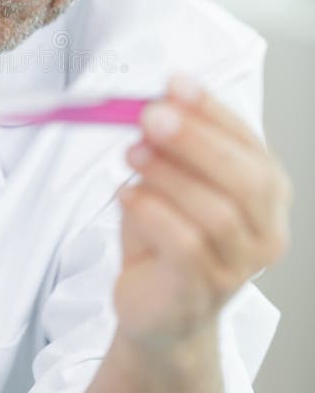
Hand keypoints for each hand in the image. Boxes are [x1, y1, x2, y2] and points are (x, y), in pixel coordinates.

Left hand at [115, 73, 291, 347]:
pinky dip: (151, 212)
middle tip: (151, 116)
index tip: (176, 84)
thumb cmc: (166, 238)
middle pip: (245, 179)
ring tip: (132, 154)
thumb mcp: (171, 180)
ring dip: (168, 175)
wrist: (157, 308)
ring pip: (216, 213)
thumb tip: (154, 104)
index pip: (248, 143)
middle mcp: (265, 231)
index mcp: (266, 193)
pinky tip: (126, 196)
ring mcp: (239, 267)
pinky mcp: (202, 293)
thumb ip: (170, 146)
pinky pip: (184, 246)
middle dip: (195, 140)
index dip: (213, 111)